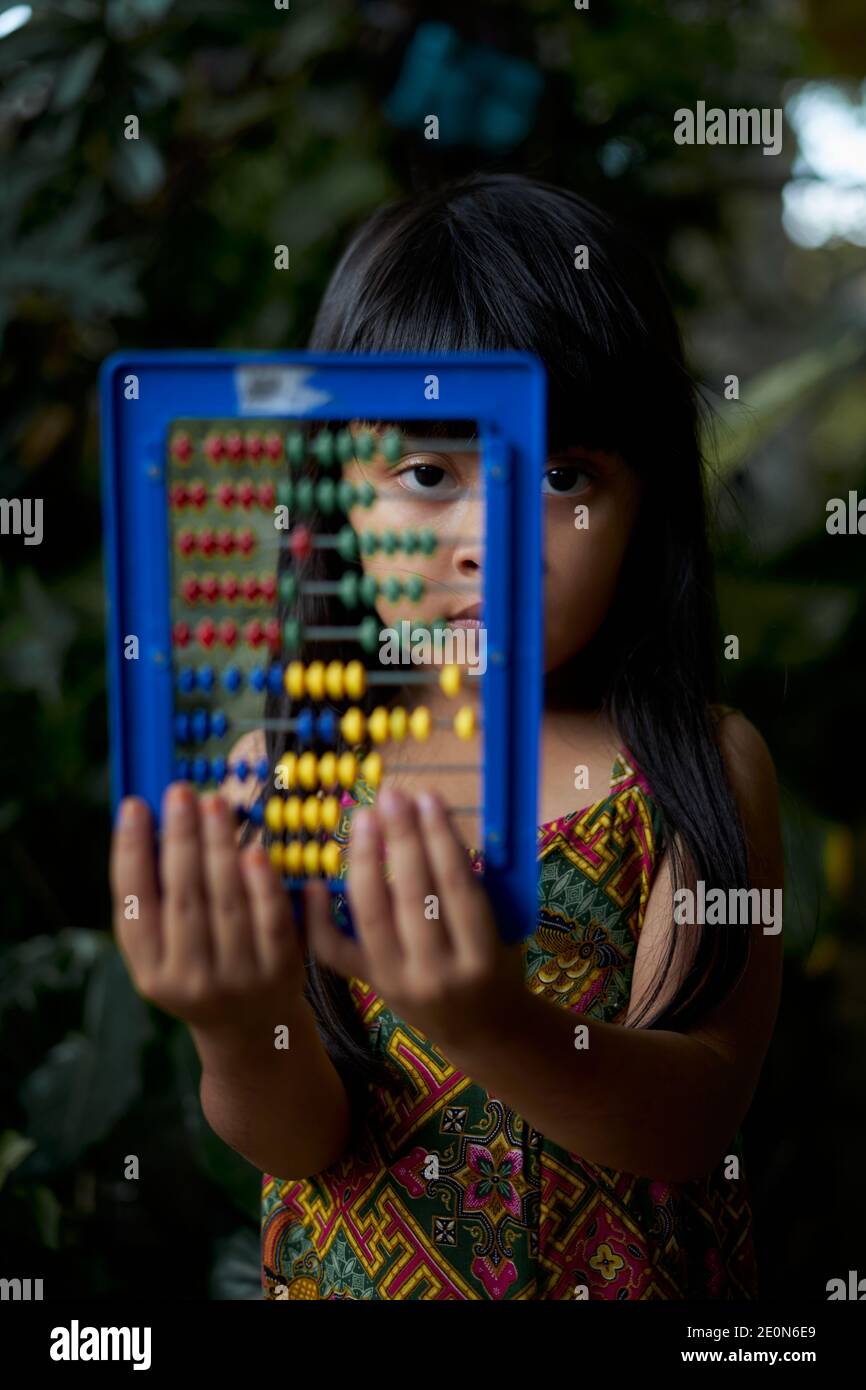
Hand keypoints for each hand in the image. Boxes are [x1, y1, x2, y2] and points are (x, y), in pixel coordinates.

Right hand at [110, 784, 307, 1039]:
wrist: (252, 1028)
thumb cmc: (202, 965)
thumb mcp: (167, 948)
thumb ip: (158, 897)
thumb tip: (151, 819)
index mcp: (149, 970)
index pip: (133, 905)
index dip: (131, 853)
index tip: (134, 806)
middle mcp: (188, 978)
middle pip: (183, 898)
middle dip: (181, 839)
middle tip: (182, 792)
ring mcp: (236, 979)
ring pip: (226, 904)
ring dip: (220, 849)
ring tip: (214, 804)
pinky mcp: (279, 974)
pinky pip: (271, 920)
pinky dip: (263, 885)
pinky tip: (254, 850)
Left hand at [304, 787, 527, 1052]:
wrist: (481, 1030)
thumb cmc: (499, 966)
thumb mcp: (505, 929)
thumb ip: (478, 884)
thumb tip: (440, 822)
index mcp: (480, 957)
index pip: (457, 888)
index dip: (441, 840)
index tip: (428, 798)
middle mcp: (436, 973)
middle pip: (413, 897)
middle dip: (401, 840)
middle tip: (392, 796)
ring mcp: (397, 981)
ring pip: (373, 916)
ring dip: (365, 861)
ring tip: (364, 819)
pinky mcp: (370, 985)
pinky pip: (335, 951)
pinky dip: (318, 917)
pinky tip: (315, 881)